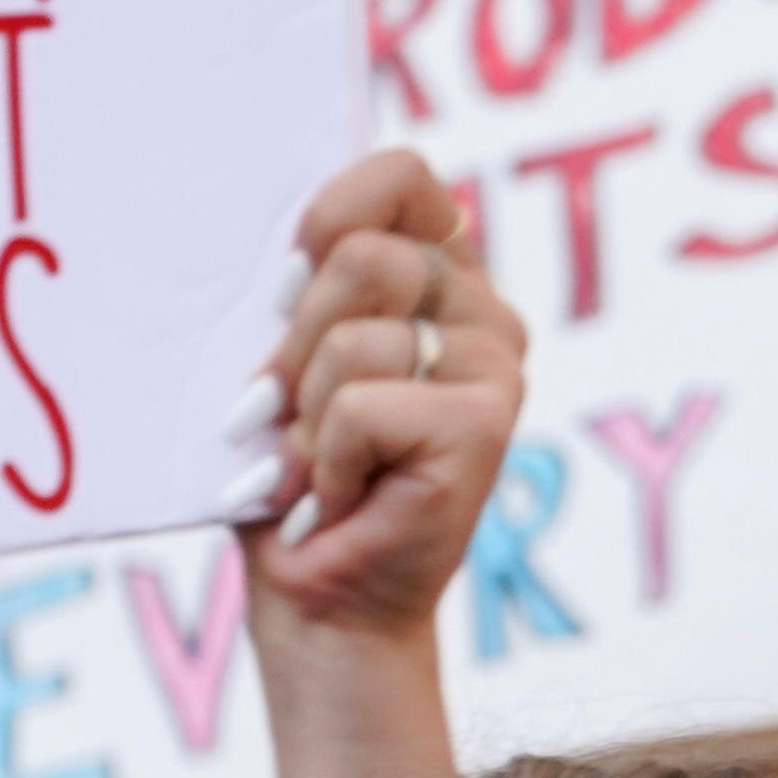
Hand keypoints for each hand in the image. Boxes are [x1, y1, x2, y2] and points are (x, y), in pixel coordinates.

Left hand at [225, 149, 530, 642]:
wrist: (321, 601)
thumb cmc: (287, 476)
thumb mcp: (282, 357)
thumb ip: (298, 285)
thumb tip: (282, 249)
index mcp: (438, 276)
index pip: (403, 176)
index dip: (332, 213)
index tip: (287, 281)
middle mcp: (481, 311)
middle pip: (361, 257)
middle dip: (294, 344)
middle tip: (291, 410)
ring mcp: (495, 366)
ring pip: (353, 336)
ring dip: (306, 413)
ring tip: (320, 462)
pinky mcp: (486, 425)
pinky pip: (361, 403)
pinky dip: (326, 459)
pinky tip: (346, 495)